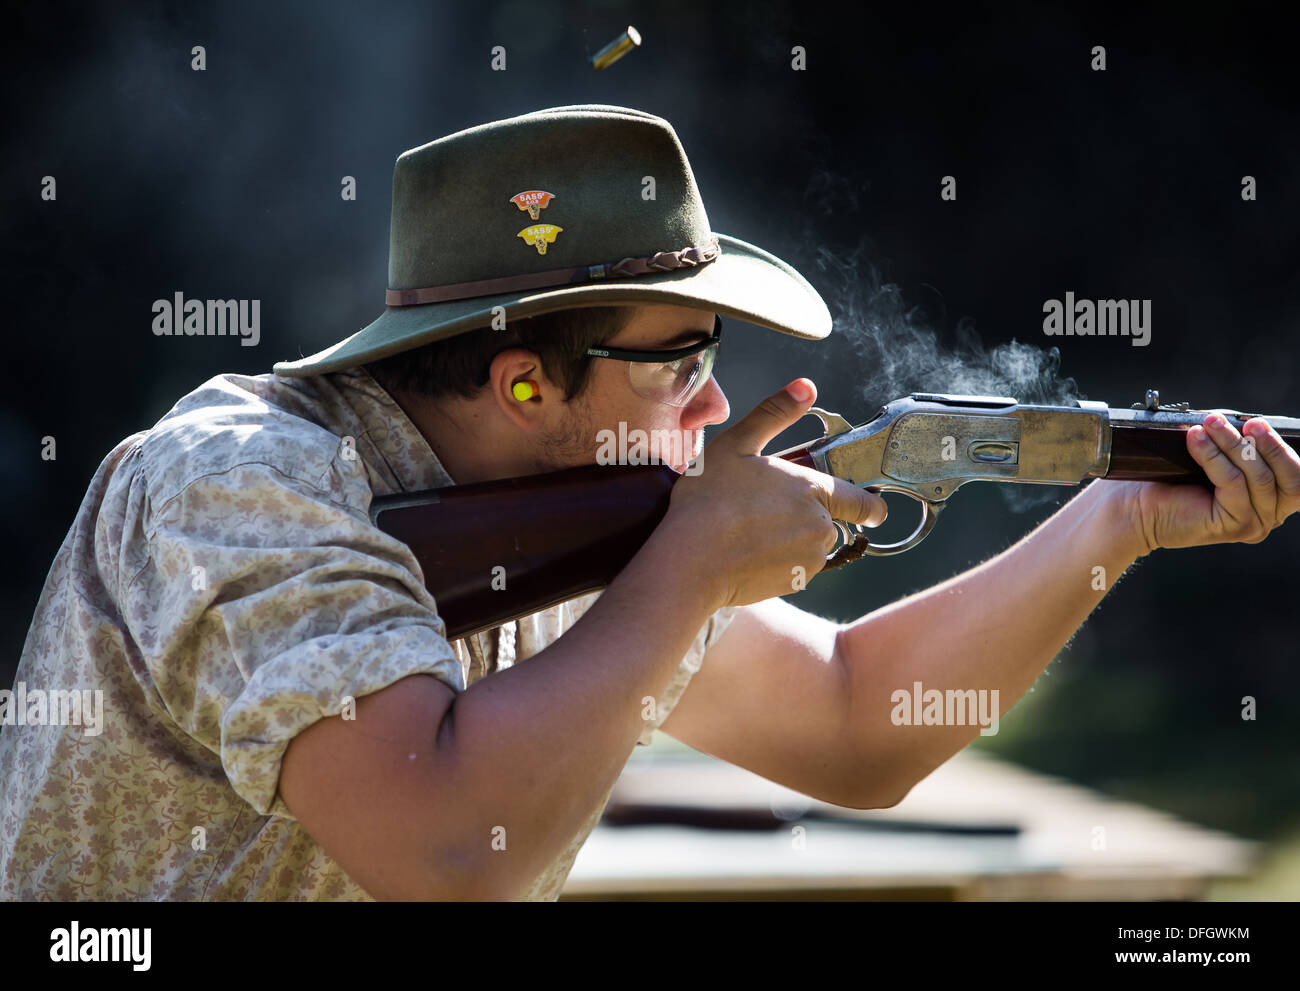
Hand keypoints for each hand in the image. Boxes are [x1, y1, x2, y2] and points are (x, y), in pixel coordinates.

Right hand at [661, 378, 887, 608]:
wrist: (691, 560)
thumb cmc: (709, 499)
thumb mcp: (737, 444)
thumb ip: (774, 413)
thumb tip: (805, 386)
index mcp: (812, 488)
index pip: (863, 501)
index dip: (870, 506)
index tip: (873, 511)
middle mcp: (820, 526)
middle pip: (827, 522)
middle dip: (805, 517)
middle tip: (763, 511)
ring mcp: (809, 558)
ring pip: (809, 547)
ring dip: (791, 541)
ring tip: (750, 532)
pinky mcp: (794, 583)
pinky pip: (794, 570)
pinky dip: (778, 563)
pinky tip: (747, 554)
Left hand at [1116, 413, 1299, 554]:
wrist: (1136, 506)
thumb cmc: (1174, 478)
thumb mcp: (1217, 456)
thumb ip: (1241, 445)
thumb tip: (1252, 421)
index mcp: (1273, 497)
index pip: (1299, 475)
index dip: (1287, 448)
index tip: (1263, 423)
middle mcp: (1270, 514)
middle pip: (1290, 476)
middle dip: (1270, 444)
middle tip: (1249, 422)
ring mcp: (1254, 522)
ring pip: (1257, 476)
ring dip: (1233, 444)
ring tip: (1210, 424)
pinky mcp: (1233, 524)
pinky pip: (1232, 483)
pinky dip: (1214, 456)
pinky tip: (1196, 439)